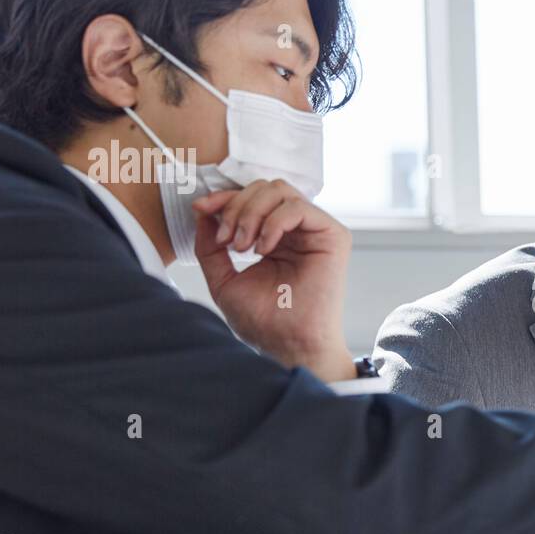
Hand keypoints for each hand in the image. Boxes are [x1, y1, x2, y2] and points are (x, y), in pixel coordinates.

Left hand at [192, 180, 354, 382]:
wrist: (290, 345)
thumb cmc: (263, 321)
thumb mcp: (222, 279)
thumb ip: (210, 246)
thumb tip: (202, 211)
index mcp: (275, 238)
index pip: (250, 199)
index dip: (223, 198)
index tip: (201, 210)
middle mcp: (297, 231)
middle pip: (263, 188)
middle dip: (235, 207)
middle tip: (227, 241)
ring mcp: (315, 231)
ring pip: (279, 190)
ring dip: (251, 213)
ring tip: (243, 247)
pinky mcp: (333, 236)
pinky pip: (298, 207)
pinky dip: (273, 223)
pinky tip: (264, 249)